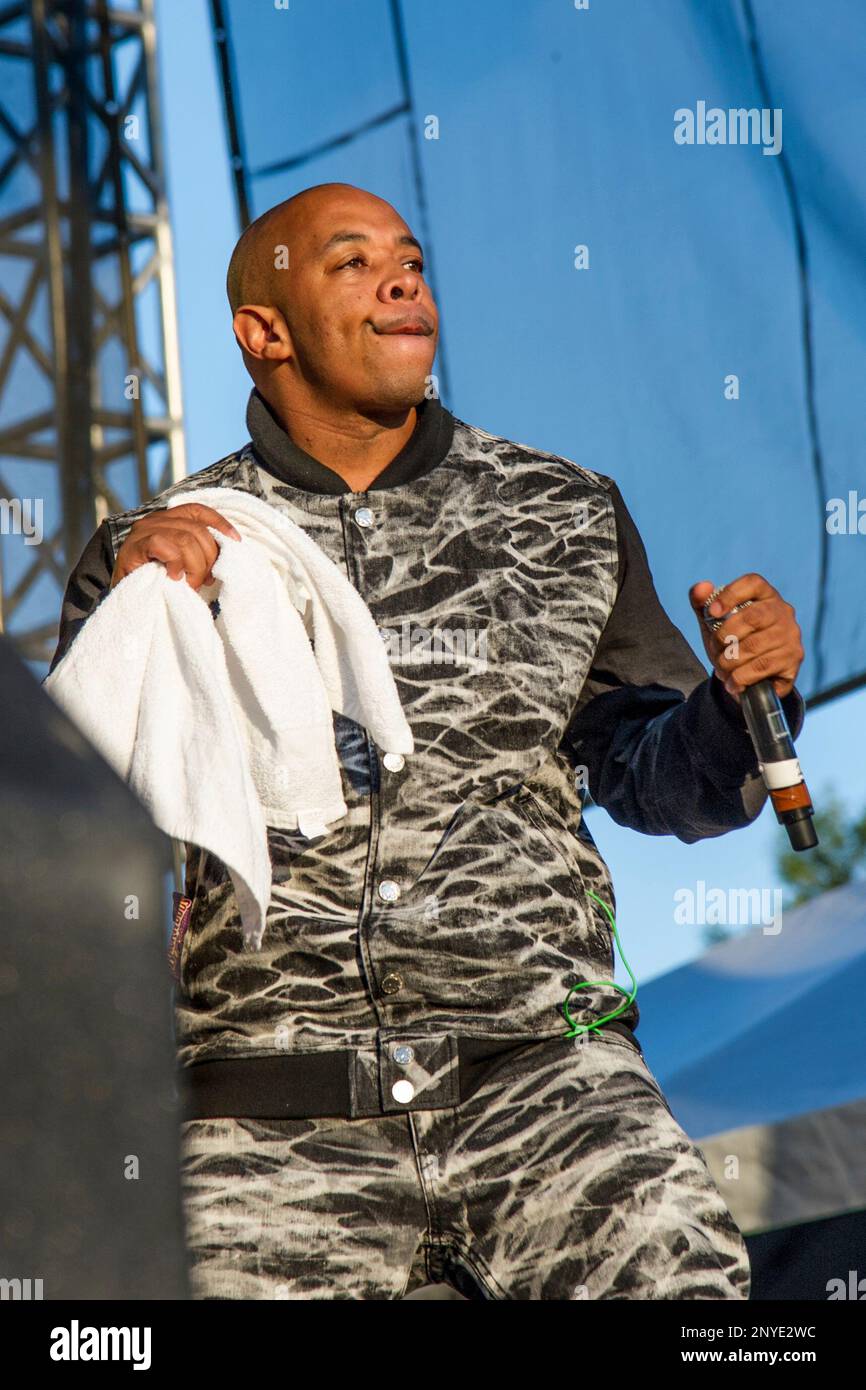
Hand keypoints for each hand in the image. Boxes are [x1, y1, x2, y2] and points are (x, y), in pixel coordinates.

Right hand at [109, 503, 240, 591]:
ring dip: (194, 566)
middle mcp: (155, 520)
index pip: (198, 510)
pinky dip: (175, 562)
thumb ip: (199, 552)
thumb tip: (226, 552)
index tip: (235, 541)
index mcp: (169, 520)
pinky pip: (163, 544)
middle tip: (204, 580)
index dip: (220, 523)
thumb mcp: (185, 565)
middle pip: (197, 529)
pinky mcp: (132, 547)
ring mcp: (142, 532)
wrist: (129, 606)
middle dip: (208, 558)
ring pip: (185, 538)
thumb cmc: (160, 585)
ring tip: (190, 584)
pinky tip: (174, 578)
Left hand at [689, 575, 803, 703]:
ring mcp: (791, 635)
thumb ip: (702, 603)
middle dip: (725, 636)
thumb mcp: (713, 623)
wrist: (751, 679)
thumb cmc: (732, 641)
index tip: (712, 612)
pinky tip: (733, 683)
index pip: (753, 583)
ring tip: (722, 669)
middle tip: (716, 649)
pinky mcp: (794, 659)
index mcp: (764, 595)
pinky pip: (761, 667)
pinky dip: (741, 677)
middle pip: (753, 616)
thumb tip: (701, 587)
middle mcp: (783, 611)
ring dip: (730, 661)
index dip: (730, 594)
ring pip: (754, 646)